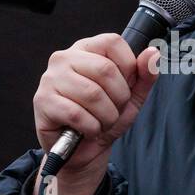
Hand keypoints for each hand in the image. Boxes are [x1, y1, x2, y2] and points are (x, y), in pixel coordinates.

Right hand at [32, 33, 160, 194]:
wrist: (84, 152)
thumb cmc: (104, 118)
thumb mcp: (132, 97)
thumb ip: (144, 75)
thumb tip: (152, 53)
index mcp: (86, 49)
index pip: (112, 42)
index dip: (128, 67)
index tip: (124, 87)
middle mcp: (64, 58)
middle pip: (105, 69)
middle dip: (118, 98)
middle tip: (112, 111)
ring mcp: (50, 79)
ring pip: (92, 94)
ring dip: (106, 116)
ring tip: (100, 122)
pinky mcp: (43, 101)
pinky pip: (76, 114)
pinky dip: (90, 128)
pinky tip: (87, 130)